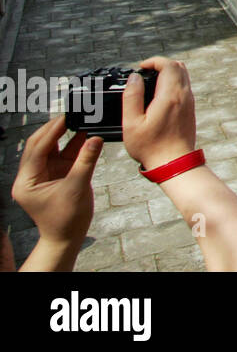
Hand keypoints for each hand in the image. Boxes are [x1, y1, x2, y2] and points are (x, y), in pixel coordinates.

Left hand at [12, 116, 102, 245]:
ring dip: (64, 136)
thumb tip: (95, 138)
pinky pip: (62, 155)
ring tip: (79, 121)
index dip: (52, 131)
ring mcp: (42, 175)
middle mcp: (31, 176)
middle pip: (39, 145)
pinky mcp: (55, 175)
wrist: (66, 237)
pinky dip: (72, 146)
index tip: (66, 116)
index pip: (37, 149)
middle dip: (54, 129)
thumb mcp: (77, 187)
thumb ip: (86, 160)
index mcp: (26, 181)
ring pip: (50, 148)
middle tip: (71, 114)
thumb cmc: (66, 219)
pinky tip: (84, 136)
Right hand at [123, 57, 197, 171]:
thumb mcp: (132, 123)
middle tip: (144, 73)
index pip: (169, 65)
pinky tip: (158, 96)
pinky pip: (184, 88)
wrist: (174, 163)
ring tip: (149, 83)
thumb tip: (135, 77)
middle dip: (161, 64)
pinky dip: (172, 83)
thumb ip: (132, 97)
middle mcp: (184, 96)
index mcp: (171, 96)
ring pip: (183, 76)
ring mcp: (190, 102)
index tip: (140, 67)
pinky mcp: (190, 110)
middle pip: (179, 66)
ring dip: (168, 73)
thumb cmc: (151, 146)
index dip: (154, 61)